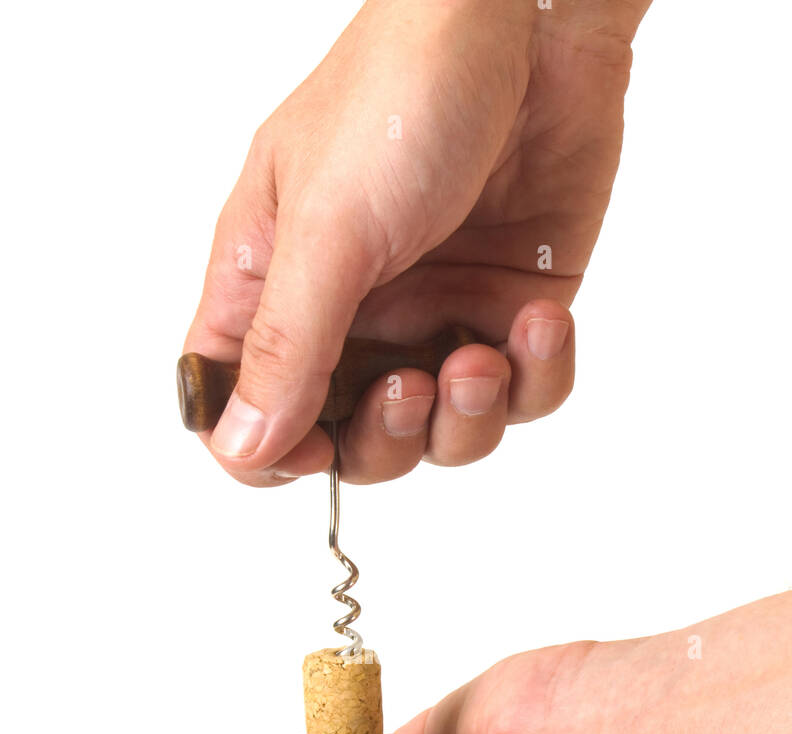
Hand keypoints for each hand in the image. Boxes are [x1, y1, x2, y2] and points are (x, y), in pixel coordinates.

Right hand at [184, 0, 650, 486]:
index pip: (245, 413)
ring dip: (467, 416)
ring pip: (443, 435)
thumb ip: (288, 348)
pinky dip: (536, 375)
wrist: (530, 27)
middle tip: (412, 386)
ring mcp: (433, 316)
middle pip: (351, 445)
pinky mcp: (509, 310)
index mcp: (271, 291)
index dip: (271, 455)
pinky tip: (536, 318)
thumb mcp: (326, 229)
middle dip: (388, 441)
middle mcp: (352, 318)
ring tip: (482, 354)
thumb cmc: (403, 95)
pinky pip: (525, 393)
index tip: (313, 452)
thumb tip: (243, 449)